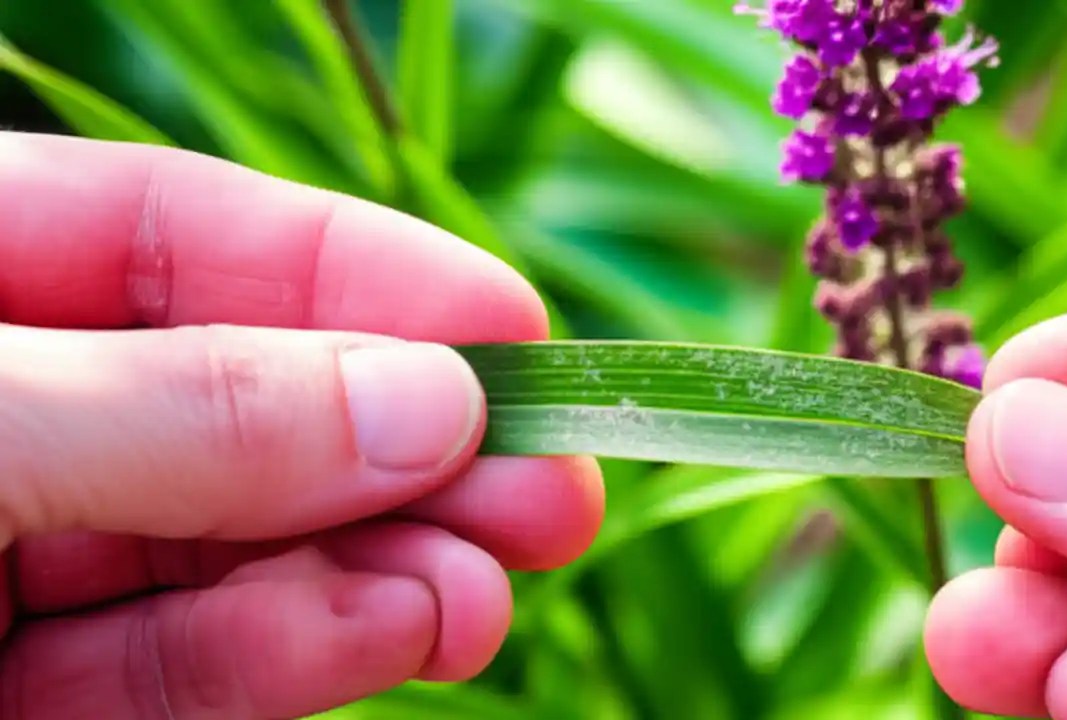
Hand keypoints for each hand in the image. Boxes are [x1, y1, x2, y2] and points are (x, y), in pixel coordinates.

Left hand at [0, 132, 603, 718]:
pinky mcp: (11, 698)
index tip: (508, 326)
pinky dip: (287, 655)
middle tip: (548, 488)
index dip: (351, 270)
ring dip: (373, 571)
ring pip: (225, 550)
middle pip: (234, 403)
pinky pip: (168, 669)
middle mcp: (0, 413)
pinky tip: (390, 632)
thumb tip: (427, 402)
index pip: (171, 234)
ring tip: (481, 594)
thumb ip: (183, 412)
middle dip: (399, 448)